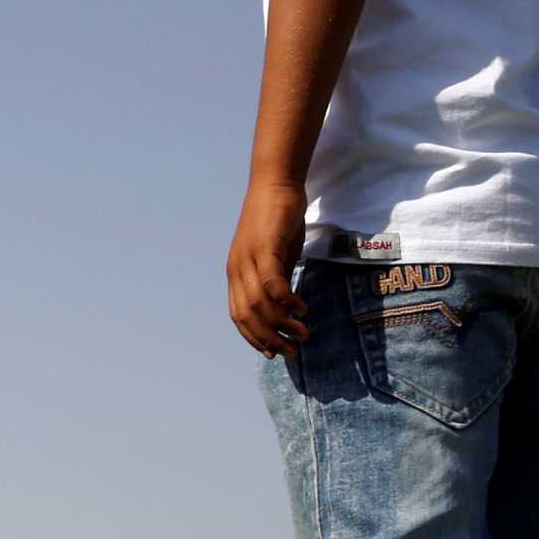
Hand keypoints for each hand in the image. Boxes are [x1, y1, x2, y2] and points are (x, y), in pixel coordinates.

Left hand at [226, 180, 309, 355]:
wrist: (275, 185)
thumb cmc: (276, 221)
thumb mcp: (274, 256)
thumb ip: (275, 279)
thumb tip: (285, 305)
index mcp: (235, 274)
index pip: (238, 316)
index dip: (254, 338)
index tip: (273, 353)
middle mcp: (237, 269)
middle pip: (247, 316)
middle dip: (269, 339)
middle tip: (292, 350)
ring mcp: (248, 259)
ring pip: (260, 304)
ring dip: (282, 325)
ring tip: (303, 333)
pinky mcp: (265, 248)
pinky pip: (273, 283)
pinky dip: (287, 301)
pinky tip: (302, 309)